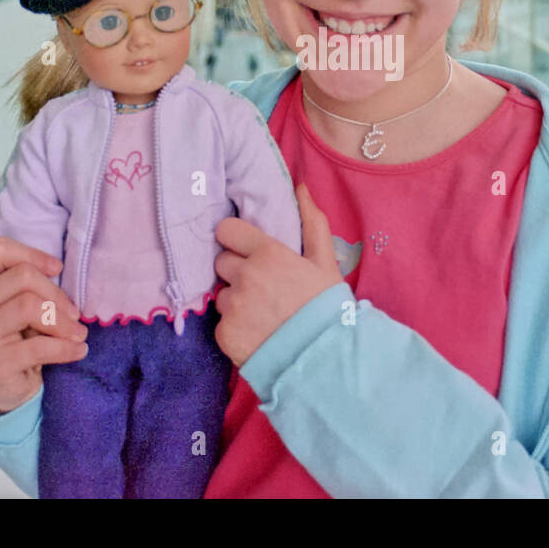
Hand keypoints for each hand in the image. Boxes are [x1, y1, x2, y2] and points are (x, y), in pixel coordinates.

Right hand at [0, 236, 89, 413]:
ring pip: (29, 306)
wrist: (4, 385)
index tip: (57, 269)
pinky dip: (66, 348)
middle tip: (74, 313)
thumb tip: (57, 268)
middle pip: (22, 276)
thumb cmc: (16, 333)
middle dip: (57, 294)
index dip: (33, 255)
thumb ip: (26, 280)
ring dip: (64, 322)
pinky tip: (78, 350)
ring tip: (79, 333)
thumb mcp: (15, 300)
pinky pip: (39, 346)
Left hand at [214, 182, 344, 366]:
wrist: (324, 360)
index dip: (236, 240)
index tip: (247, 250)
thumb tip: (300, 187)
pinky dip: (236, 328)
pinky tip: (258, 334)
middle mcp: (245, 276)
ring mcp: (232, 306)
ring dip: (236, 301)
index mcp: (267, 253)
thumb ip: (312, 222)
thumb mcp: (326, 262)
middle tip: (262, 287)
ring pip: (221, 294)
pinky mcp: (224, 334)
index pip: (226, 230)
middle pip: (221, 262)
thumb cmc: (327, 307)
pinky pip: (222, 323)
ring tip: (263, 314)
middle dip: (237, 271)